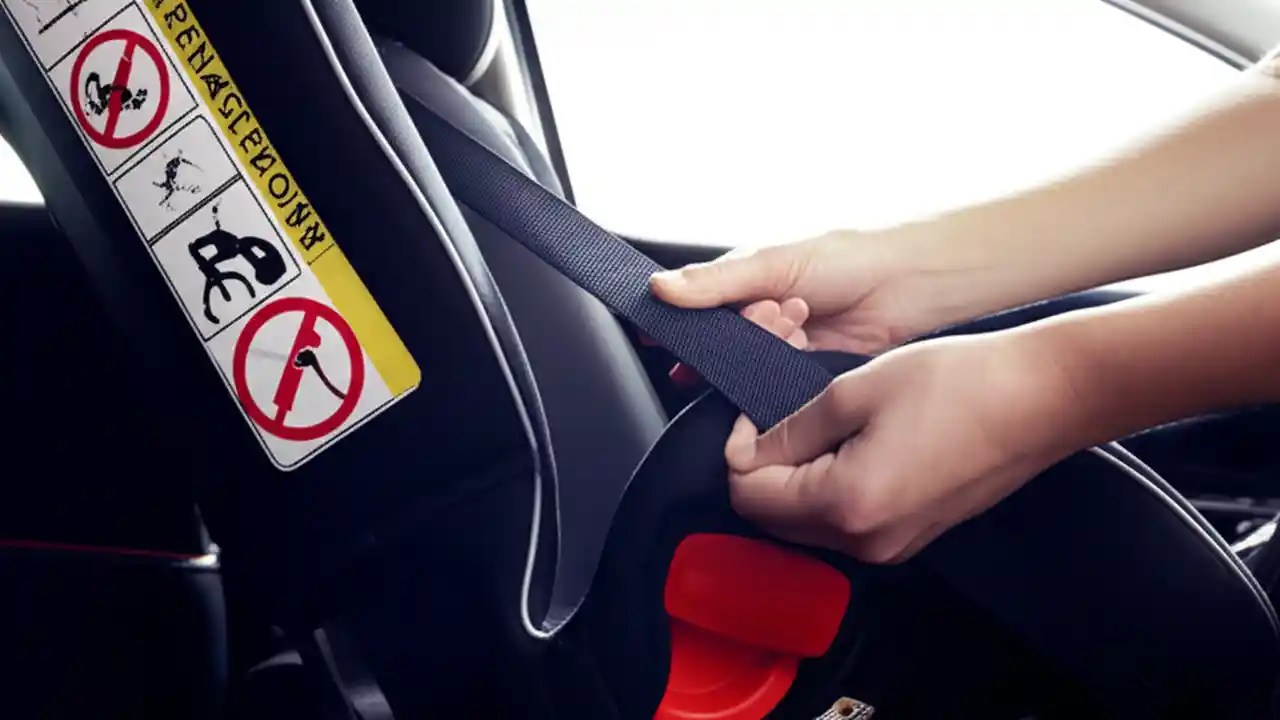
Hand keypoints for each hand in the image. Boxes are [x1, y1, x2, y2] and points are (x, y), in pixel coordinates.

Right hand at [651, 229, 956, 354]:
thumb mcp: (773, 264)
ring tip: (796, 324)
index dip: (673, 324)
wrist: (907, 288)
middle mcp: (756, 315)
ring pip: (745, 365)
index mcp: (741, 281)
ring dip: (764, 351)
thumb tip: (659, 288)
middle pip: (717, 343)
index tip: (654, 338)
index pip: (690, 307)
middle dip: (732, 339)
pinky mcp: (800, 373)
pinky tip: (799, 354)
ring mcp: (778, 346)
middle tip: (762, 319)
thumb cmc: (846, 260)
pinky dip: (781, 373)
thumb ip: (714, 282)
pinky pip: (773, 384)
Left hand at [724, 331, 1078, 562]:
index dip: (737, 451)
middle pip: (773, 518)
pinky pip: (846, 522)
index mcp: (847, 504)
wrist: (1042, 399)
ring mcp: (892, 545)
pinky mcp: (912, 535)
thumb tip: (751, 449)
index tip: (747, 412)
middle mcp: (866, 541)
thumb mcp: (856, 391)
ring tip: (813, 426)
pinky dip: (828, 489)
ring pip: (807, 522)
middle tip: (771, 417)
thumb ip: (792, 428)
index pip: (750, 495)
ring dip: (793, 479)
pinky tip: (846, 445)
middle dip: (759, 469)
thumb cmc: (961, 384)